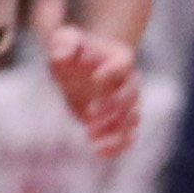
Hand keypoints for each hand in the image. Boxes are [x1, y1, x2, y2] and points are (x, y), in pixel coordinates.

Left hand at [45, 25, 139, 157]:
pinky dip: (118, 146)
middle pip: (132, 95)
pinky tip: (99, 152)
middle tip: (89, 112)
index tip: (95, 78)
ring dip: (115, 130)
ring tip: (90, 134)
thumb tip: (61, 56)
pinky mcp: (118, 120)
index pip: (124, 64)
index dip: (113, 72)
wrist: (78, 68)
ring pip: (132, 119)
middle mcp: (129, 80)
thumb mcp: (64, 40)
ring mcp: (126, 102)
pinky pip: (128, 136)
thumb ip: (63, 43)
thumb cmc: (72, 50)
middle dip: (113, 106)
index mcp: (119, 57)